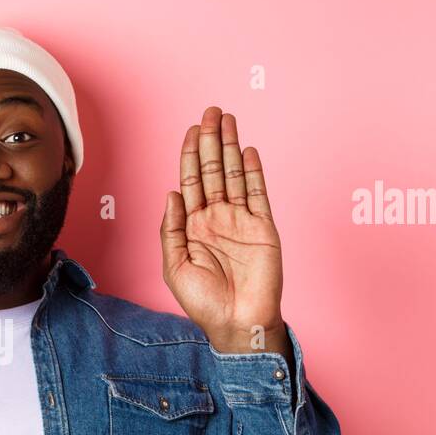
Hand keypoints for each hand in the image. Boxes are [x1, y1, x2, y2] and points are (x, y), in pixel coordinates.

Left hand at [160, 106, 285, 353]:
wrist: (237, 323)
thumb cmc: (203, 302)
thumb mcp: (174, 267)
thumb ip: (171, 229)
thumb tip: (171, 193)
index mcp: (193, 226)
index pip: (190, 182)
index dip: (190, 155)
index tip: (191, 130)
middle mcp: (217, 219)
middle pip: (212, 170)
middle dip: (211, 140)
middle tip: (211, 112)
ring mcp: (241, 221)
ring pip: (234, 175)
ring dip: (231, 147)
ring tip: (229, 120)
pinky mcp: (263, 228)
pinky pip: (258, 193)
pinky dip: (253, 172)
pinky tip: (247, 152)